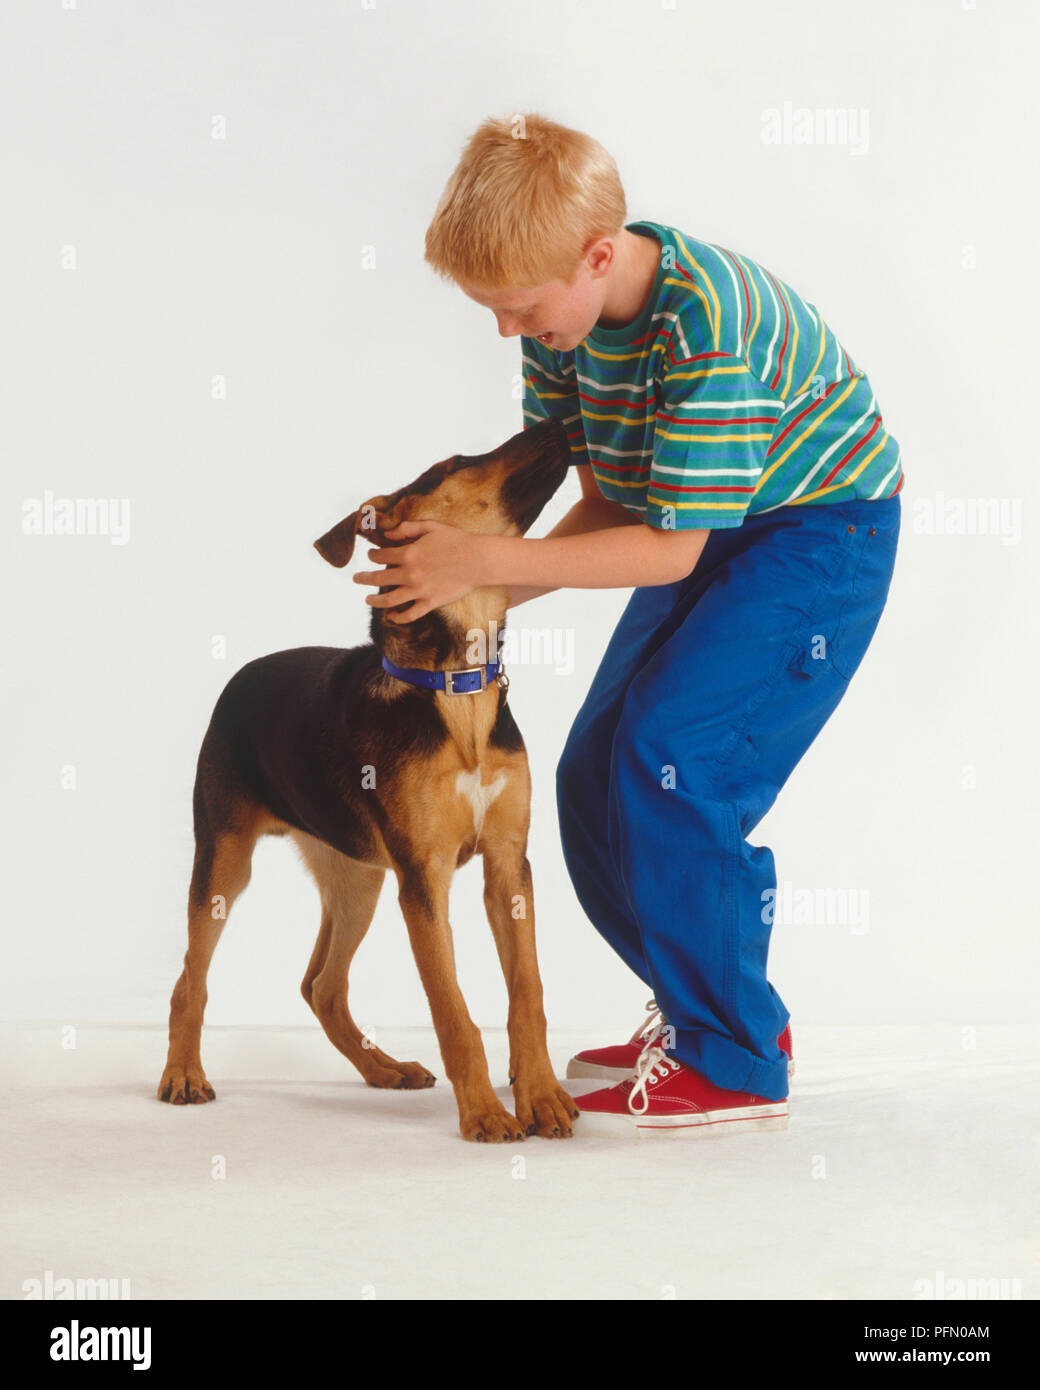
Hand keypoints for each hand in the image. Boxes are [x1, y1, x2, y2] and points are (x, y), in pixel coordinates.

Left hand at [353, 520, 493, 622]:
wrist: (478, 560)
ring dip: (374, 601)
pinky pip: (410, 615)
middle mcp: (410, 574)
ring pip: (389, 600)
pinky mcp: (430, 603)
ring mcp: (419, 591)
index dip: (373, 555)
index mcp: (408, 554)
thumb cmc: (456, 540)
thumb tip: (387, 534)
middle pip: (378, 579)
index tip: (371, 555)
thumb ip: (407, 528)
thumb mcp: (430, 527)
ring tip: (367, 600)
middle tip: (357, 579)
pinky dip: (398, 618)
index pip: (381, 556)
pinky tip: (391, 617)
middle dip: (364, 578)